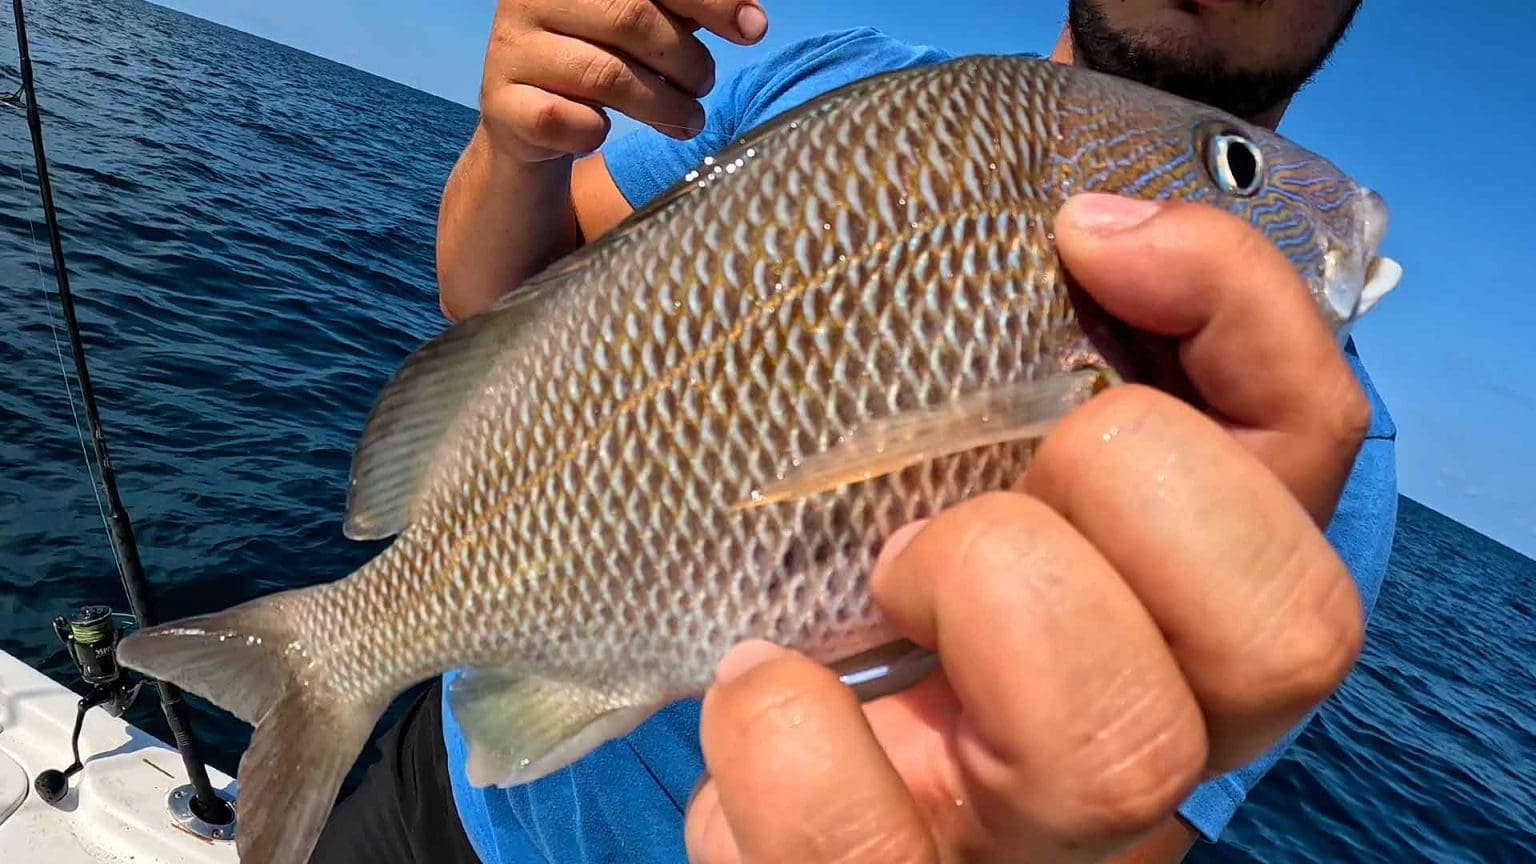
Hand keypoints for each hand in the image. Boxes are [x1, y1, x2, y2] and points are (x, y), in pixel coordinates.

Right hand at [478, 0, 768, 162]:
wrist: (529, 119)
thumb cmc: (599, 57)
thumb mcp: (644, 23)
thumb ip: (688, 7)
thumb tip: (752, 16)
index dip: (710, 0)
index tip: (755, 29)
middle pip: (631, 19)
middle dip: (687, 60)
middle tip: (706, 86)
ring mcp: (510, 49)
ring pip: (605, 76)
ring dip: (663, 105)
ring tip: (689, 120)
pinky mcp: (501, 106)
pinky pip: (567, 121)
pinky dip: (597, 133)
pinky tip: (604, 131)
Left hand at [683, 194, 1371, 862]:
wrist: (765, 776)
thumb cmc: (845, 590)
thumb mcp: (913, 464)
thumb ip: (957, 352)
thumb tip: (964, 183)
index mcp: (1183, 597)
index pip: (1311, 450)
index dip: (1244, 322)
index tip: (1089, 235)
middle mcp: (1156, 728)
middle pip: (1286, 627)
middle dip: (1123, 485)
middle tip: (964, 480)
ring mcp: (1042, 836)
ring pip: (1118, 748)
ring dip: (976, 596)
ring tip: (876, 580)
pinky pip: (869, 849)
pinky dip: (789, 740)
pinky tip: (756, 684)